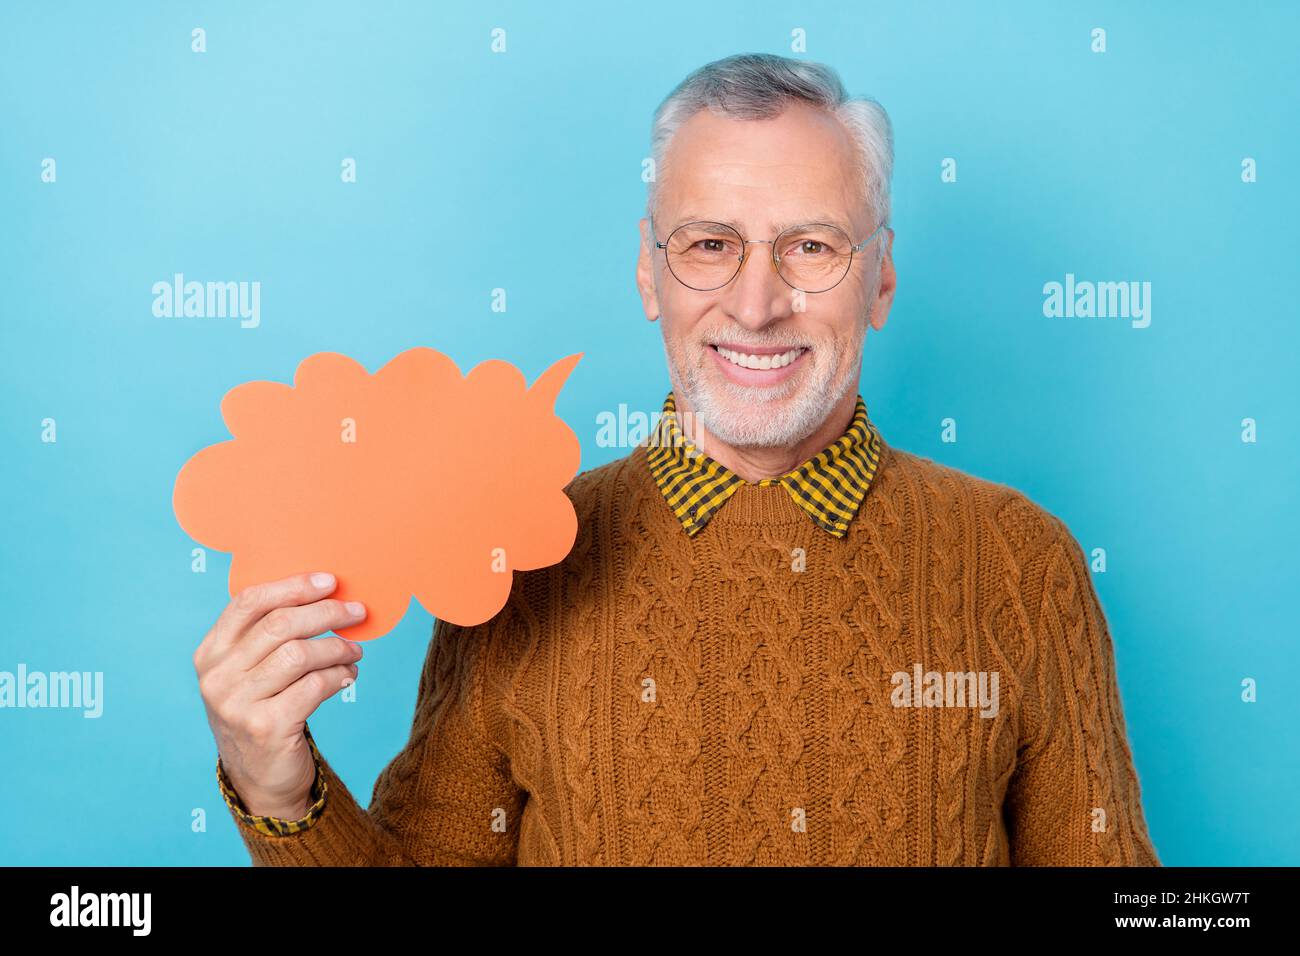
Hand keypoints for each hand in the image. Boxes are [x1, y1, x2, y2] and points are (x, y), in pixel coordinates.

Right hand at [194, 571, 364, 818]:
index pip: (249, 602)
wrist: (259, 777)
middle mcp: (217, 677)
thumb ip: (270, 636)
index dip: (293, 586)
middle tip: (357, 613)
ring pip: (300, 654)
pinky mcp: (266, 727)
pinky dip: (339, 675)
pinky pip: (315, 685)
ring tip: (354, 650)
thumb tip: (325, 594)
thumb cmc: (262, 709)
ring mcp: (238, 705)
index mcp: (210, 653)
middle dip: (326, 612)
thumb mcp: (250, 671)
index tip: (330, 581)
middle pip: (280, 624)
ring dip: (337, 647)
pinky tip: (348, 675)